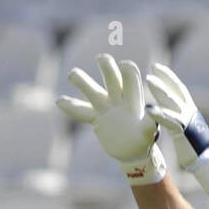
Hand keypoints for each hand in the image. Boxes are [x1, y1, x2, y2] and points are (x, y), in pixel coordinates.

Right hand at [56, 53, 166, 186]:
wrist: (134, 150)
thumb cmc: (144, 140)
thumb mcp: (149, 133)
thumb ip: (148, 124)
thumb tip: (149, 115)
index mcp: (133, 99)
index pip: (130, 79)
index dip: (128, 71)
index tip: (125, 65)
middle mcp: (118, 99)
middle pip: (111, 78)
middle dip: (107, 67)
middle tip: (101, 58)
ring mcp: (106, 107)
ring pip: (92, 91)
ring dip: (82, 81)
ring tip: (72, 73)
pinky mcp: (96, 118)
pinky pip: (82, 112)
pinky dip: (71, 107)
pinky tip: (59, 101)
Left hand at [145, 63, 208, 196]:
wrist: (207, 162)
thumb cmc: (196, 151)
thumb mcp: (188, 132)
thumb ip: (180, 123)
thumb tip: (174, 121)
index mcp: (191, 111)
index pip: (180, 90)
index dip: (170, 78)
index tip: (160, 69)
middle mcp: (190, 112)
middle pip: (176, 89)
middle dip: (165, 77)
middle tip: (153, 67)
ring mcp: (187, 120)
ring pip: (172, 100)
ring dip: (160, 89)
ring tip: (148, 79)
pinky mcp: (183, 131)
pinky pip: (169, 120)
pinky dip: (159, 113)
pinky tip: (148, 109)